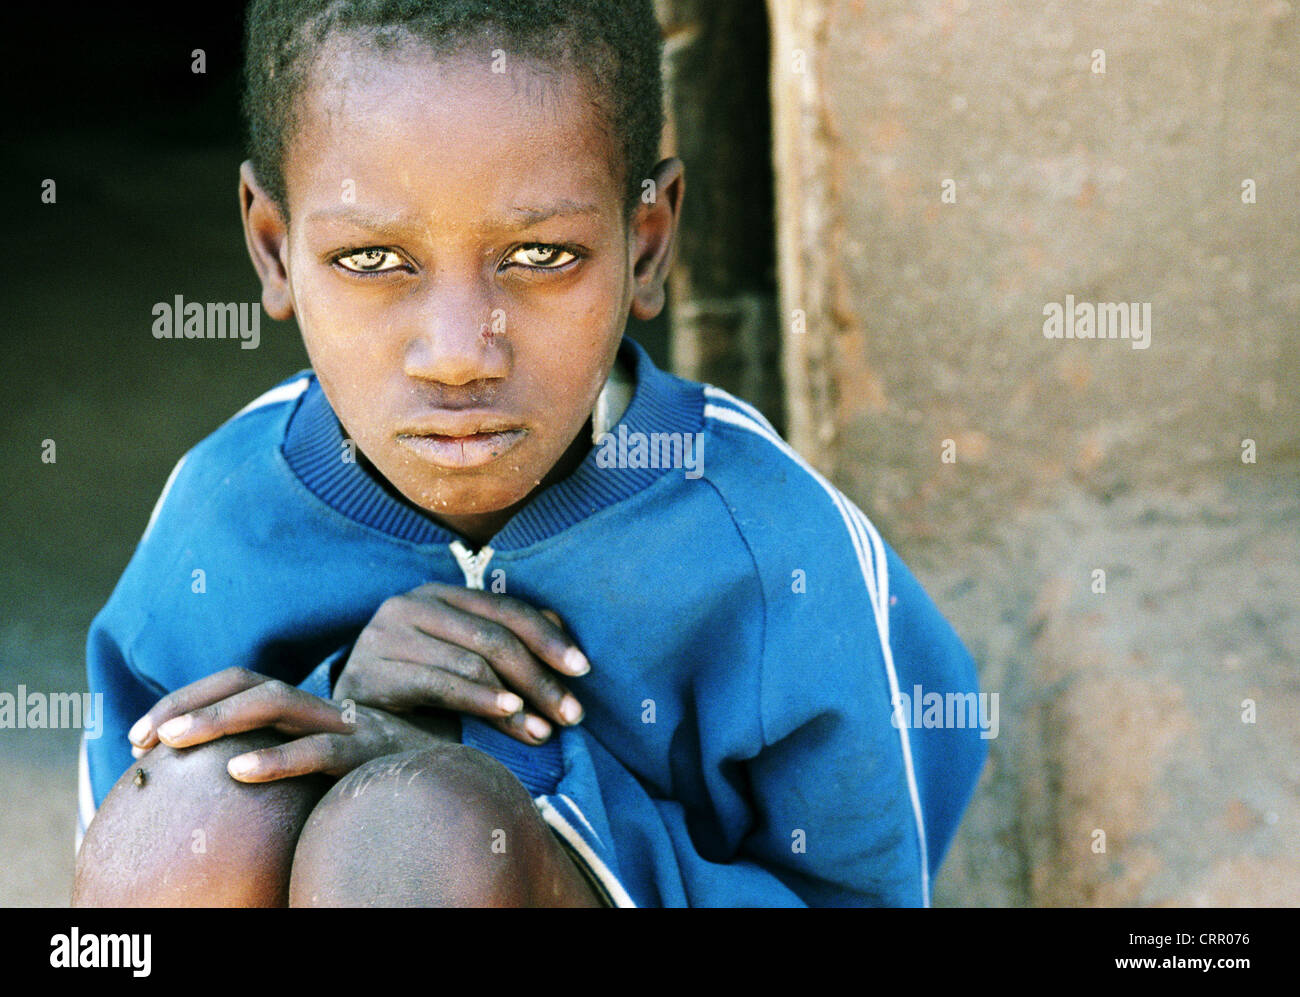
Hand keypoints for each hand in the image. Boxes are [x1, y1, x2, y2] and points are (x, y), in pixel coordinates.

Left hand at [126, 667, 458, 781]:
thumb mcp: (334, 770)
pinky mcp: (373, 755)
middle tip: (141, 735)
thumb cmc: (392, 786)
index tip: (142, 733)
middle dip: (190, 704)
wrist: (467, 786)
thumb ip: (292, 762)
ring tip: (171, 743)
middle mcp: (328, 708)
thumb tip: (224, 783)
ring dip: (217, 719)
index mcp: (314, 709)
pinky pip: (321, 751)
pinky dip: (278, 758)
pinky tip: (239, 772)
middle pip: (251, 683)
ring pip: (277, 703)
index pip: (243, 682)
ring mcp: (351, 727)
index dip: (190, 698)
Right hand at [333, 582, 590, 745]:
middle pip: (494, 637)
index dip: (549, 638)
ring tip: (546, 729)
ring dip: (518, 699)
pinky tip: (511, 715)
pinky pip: (441, 684)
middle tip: (573, 713)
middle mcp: (410, 604)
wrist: (352, 726)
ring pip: (472, 661)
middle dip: (541, 677)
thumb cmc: (419, 694)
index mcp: (439, 594)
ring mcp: (386, 635)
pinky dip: (482, 700)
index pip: (506, 610)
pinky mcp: (371, 671)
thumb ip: (505, 643)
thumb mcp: (465, 662)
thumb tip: (562, 633)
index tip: (584, 670)